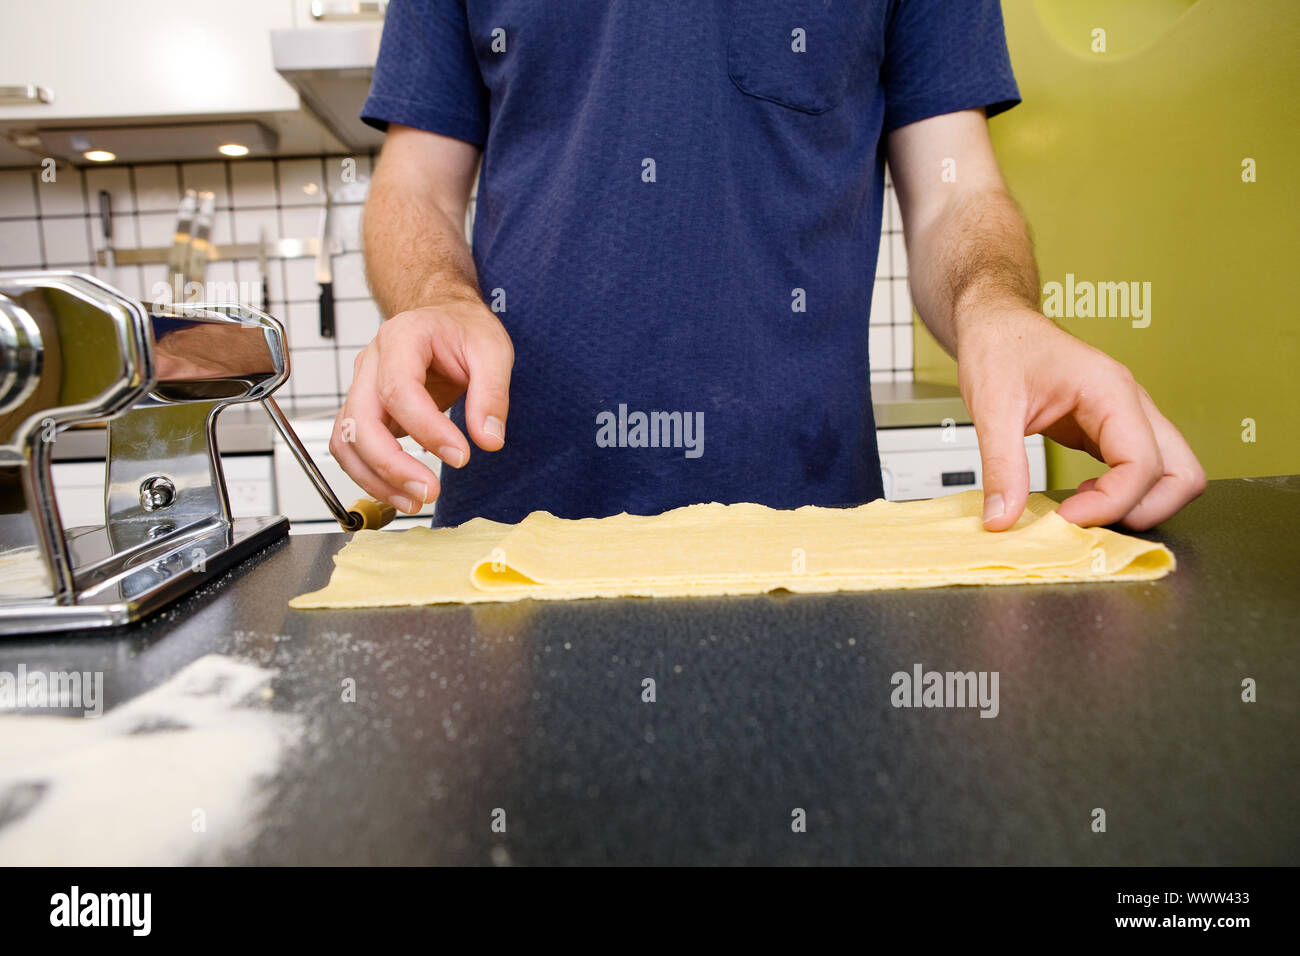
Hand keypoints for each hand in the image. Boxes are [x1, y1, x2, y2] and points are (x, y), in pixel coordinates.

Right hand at [330, 295, 513, 513]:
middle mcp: (371, 362)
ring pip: (346, 441)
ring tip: (414, 502)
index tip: (461, 456)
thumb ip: (492, 394)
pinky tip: (399, 492)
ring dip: (375, 478)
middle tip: (429, 492)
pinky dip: (369, 475)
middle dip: (391, 465)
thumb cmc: (463, 329)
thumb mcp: (493, 351)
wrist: (443, 318)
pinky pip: (352, 449)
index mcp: (401, 338)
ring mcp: (362, 388)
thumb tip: (489, 439)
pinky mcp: (364, 412)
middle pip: (359, 421)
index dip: (427, 429)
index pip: (399, 389)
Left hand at [957, 305, 1205, 530]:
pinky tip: (1080, 499)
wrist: (995, 324)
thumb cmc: (1000, 347)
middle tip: (1089, 525)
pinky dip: (1120, 495)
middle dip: (1144, 510)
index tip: (1066, 520)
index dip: (1110, 503)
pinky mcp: (1110, 432)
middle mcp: (1130, 404)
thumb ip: (1000, 466)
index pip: (1143, 463)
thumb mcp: (991, 407)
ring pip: (1171, 475)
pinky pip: (1139, 472)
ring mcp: (1126, 418)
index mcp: (1111, 391)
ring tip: (1083, 513)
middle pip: (1182, 474)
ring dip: (1138, 505)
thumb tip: (1003, 518)